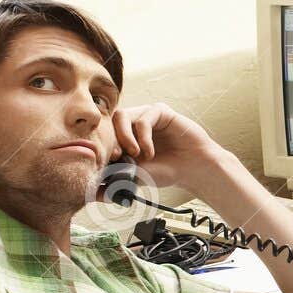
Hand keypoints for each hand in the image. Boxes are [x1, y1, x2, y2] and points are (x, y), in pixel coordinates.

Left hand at [109, 102, 228, 195]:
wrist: (194, 169)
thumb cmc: (168, 171)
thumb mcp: (138, 173)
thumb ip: (119, 171)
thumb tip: (98, 181)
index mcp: (126, 135)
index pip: (106, 133)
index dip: (104, 146)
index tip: (107, 162)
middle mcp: (134, 123)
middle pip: (110, 122)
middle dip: (112, 140)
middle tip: (119, 156)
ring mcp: (147, 115)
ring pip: (122, 116)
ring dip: (125, 137)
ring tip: (136, 154)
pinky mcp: (161, 111)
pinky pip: (143, 119)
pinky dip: (143, 137)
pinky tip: (150, 152)